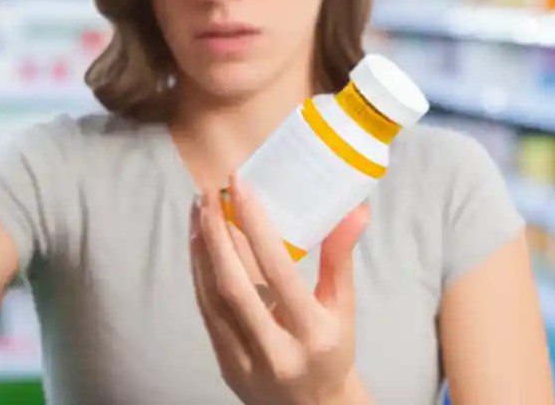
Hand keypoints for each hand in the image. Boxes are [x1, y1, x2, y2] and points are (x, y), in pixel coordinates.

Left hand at [190, 175, 372, 404]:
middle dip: (218, 234)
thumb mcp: (344, 307)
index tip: (241, 188)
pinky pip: (206, 312)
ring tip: (199, 210)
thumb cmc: (332, 350)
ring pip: (213, 298)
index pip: (279, 272)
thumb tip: (355, 210)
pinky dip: (199, 274)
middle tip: (210, 193)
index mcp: (314, 333)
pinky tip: (199, 245)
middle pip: (236, 285)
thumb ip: (341, 259)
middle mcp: (278, 350)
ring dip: (202, 249)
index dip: (256, 227)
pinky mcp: (226, 365)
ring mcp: (247, 362)